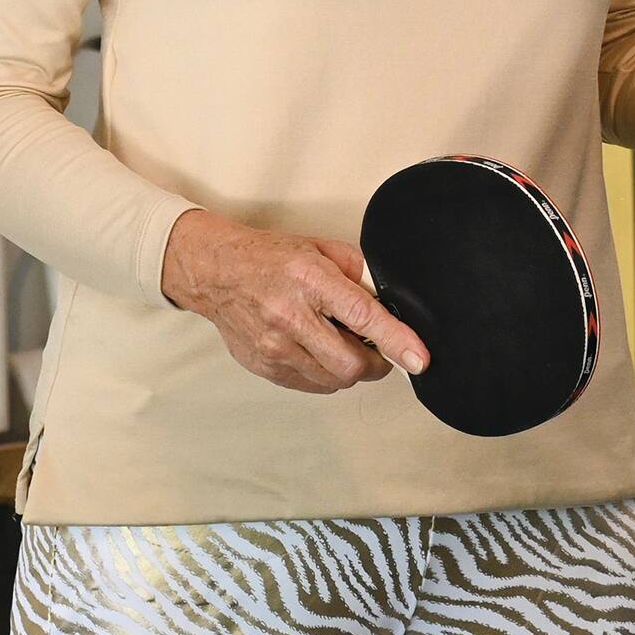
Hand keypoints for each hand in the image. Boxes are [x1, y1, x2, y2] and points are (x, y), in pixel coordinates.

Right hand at [161, 209, 427, 393]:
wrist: (216, 272)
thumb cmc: (270, 258)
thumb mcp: (322, 250)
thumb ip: (360, 275)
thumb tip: (390, 305)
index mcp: (310, 281)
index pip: (364, 318)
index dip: (396, 342)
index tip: (419, 360)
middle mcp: (289, 317)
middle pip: (350, 363)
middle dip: (376, 363)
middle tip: (376, 348)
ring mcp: (273, 346)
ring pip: (333, 380)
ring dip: (350, 369)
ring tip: (341, 343)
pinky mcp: (263, 366)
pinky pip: (311, 385)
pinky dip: (325, 374)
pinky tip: (319, 350)